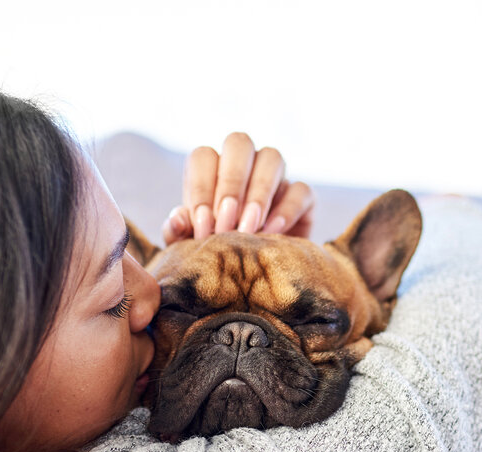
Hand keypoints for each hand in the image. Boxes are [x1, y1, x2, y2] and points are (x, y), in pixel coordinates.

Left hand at [162, 132, 314, 243]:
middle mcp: (244, 166)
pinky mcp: (303, 198)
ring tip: (248, 229)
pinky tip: (271, 232)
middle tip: (226, 223)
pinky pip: (301, 189)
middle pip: (239, 143)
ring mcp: (276, 178)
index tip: (202, 226)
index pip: (203, 157)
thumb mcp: (190, 248)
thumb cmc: (217, 256)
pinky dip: (286, 210)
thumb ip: (178, 233)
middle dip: (231, 182)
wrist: (256, 279)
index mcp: (211, 171)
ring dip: (258, 193)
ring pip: (272, 157)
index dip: (201, 188)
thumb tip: (177, 218)